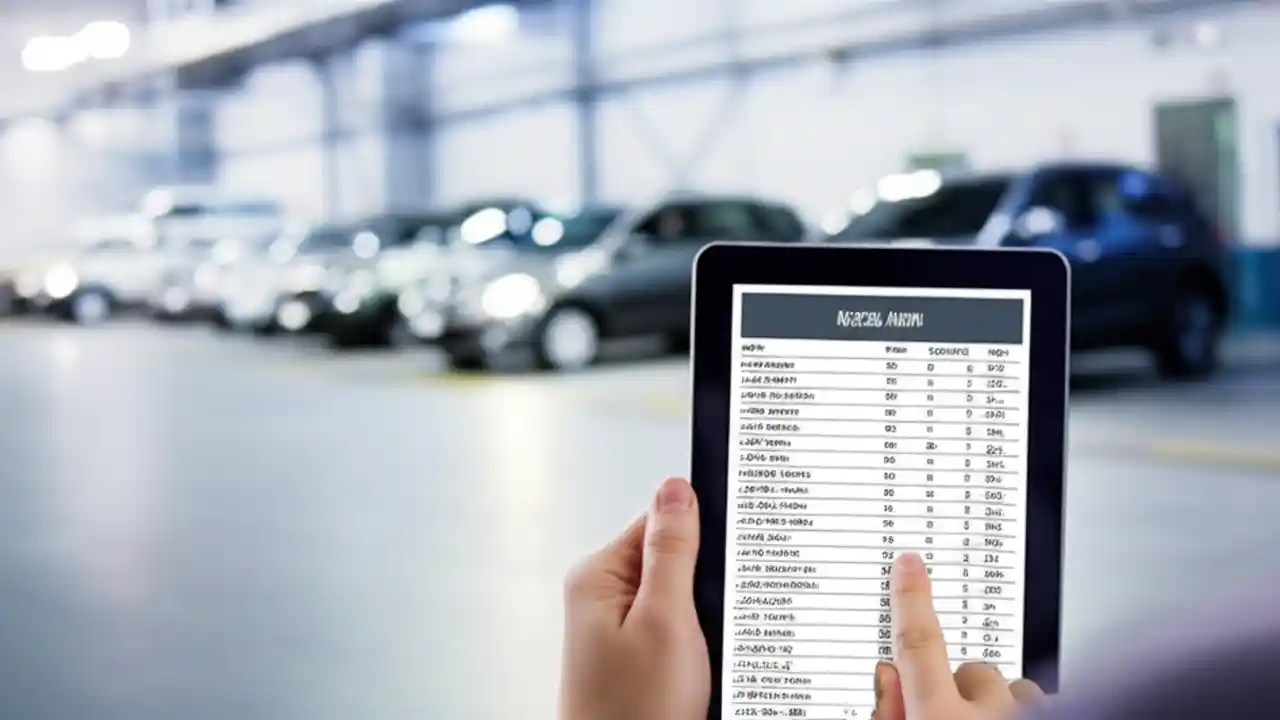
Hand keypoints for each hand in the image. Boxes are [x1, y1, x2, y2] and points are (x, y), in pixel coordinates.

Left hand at [559, 477, 709, 719]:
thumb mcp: (664, 621)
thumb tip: (676, 487)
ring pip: (682, 597)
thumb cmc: (633, 714)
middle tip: (720, 614)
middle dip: (707, 582)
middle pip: (674, 558)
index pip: (661, 520)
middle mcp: (604, 596)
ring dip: (707, 616)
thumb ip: (672, 550)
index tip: (734, 554)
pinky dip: (701, 640)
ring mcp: (620, 629)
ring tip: (713, 647)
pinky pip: (678, 629)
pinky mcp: (638, 657)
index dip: (703, 534)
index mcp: (599, 575)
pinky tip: (709, 662)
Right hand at [873, 552, 1044, 719]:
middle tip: (948, 719)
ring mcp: (1029, 714)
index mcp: (940, 719)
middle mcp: (989, 714)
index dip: (911, 599)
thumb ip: (892, 711)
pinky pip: (1043, 699)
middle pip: (970, 671)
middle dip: (958, 691)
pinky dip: (1027, 711)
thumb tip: (891, 676)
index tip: (909, 565)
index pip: (918, 645)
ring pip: (1012, 687)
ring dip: (998, 706)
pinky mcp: (1063, 715)